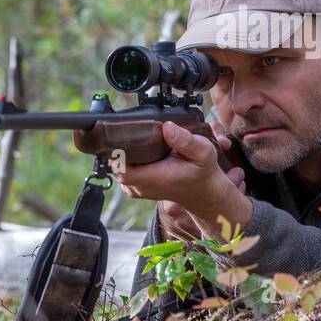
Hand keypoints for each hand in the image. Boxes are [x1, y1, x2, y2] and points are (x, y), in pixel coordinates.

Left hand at [116, 121, 252, 237]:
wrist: (205, 193)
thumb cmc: (203, 172)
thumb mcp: (203, 152)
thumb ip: (185, 140)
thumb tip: (167, 127)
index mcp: (154, 177)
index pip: (120, 168)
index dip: (116, 152)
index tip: (121, 137)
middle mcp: (143, 187)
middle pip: (115, 168)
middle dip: (117, 151)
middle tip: (128, 135)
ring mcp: (140, 190)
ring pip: (117, 172)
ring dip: (121, 158)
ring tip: (132, 143)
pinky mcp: (140, 189)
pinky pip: (124, 176)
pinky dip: (125, 165)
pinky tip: (136, 154)